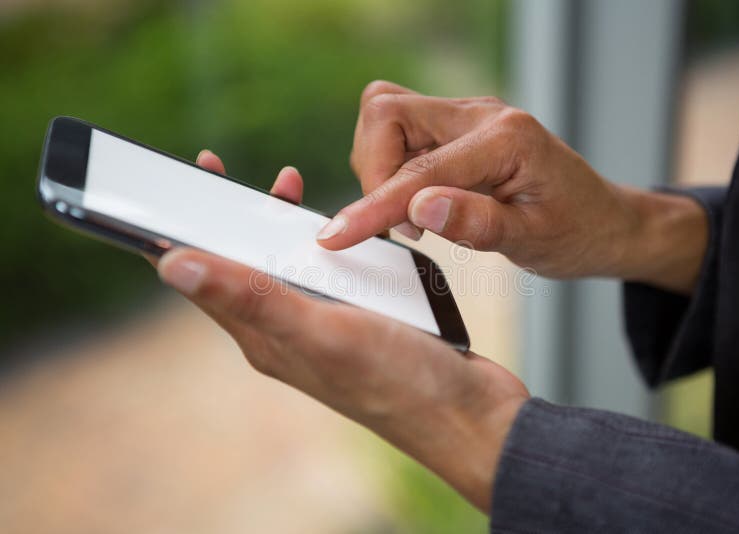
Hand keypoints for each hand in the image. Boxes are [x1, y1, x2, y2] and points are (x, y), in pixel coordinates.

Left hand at [156, 150, 530, 511]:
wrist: (470, 416)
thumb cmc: (398, 382)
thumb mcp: (319, 332)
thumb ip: (251, 298)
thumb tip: (172, 265)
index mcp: (266, 336)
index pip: (206, 280)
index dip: (180, 235)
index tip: (176, 186)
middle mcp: (290, 331)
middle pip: (245, 268)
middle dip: (233, 219)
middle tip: (228, 174)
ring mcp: (328, 325)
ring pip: (291, 267)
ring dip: (282, 226)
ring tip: (287, 187)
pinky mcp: (364, 320)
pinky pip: (334, 273)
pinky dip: (329, 241)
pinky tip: (346, 228)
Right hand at [317, 81, 707, 293]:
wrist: (602, 221)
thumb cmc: (576, 232)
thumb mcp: (533, 241)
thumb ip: (475, 223)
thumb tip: (416, 208)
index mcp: (506, 138)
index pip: (419, 170)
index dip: (372, 206)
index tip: (336, 236)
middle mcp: (480, 114)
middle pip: (387, 111)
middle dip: (372, 170)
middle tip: (400, 225)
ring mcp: (466, 116)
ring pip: (387, 117)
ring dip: (381, 168)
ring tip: (413, 218)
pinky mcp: (456, 129)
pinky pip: (401, 133)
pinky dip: (393, 168)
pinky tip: (420, 203)